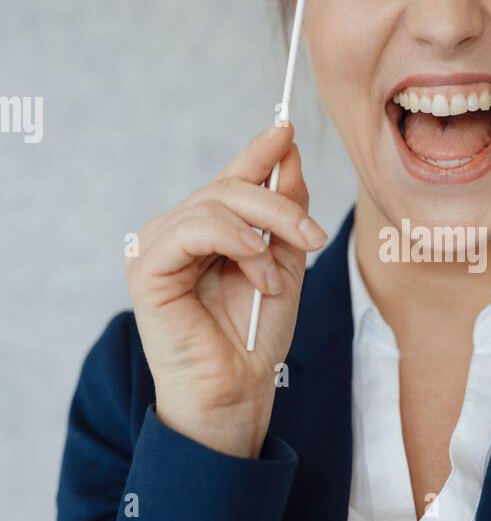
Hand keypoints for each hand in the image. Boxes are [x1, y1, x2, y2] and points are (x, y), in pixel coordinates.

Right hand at [126, 120, 325, 457]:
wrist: (237, 393)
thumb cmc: (255, 337)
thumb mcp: (284, 262)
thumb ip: (284, 211)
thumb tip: (287, 150)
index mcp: (206, 232)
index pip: (231, 179)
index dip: (258, 151)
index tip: (287, 127)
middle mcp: (176, 233)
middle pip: (229, 188)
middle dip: (279, 204)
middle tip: (314, 235)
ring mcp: (156, 248)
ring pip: (214, 204)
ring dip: (262, 232)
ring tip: (279, 275)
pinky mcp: (147, 270)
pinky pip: (192, 229)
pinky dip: (234, 241)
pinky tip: (257, 266)